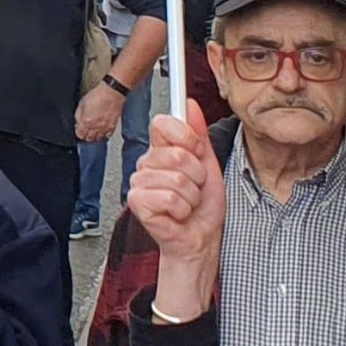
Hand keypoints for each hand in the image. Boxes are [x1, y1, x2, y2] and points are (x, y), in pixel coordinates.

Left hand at [75, 81, 125, 142]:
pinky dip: (104, 134)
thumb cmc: (98, 95)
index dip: (78, 132)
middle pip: (89, 138)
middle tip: (86, 131)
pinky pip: (107, 135)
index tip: (79, 129)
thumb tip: (78, 123)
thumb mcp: (82, 103)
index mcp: (86, 121)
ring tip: (93, 131)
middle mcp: (95, 127)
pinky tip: (102, 131)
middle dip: (86, 135)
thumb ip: (78, 115)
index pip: (80, 134)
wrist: (112, 93)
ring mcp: (105, 127)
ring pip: (98, 138)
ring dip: (95, 136)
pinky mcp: (113, 126)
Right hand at [127, 99, 226, 318]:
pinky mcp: (137, 202)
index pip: (164, 122)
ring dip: (191, 196)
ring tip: (187, 203)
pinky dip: (182, 209)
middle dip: (197, 175)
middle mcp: (147, 163)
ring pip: (177, 178)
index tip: (196, 151)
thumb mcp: (209, 166)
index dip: (186, 136)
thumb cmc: (202, 208)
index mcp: (162, 150)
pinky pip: (169, 197)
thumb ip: (199, 135)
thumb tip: (191, 104)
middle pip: (178, 154)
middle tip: (194, 188)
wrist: (199, 240)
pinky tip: (177, 214)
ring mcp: (139, 182)